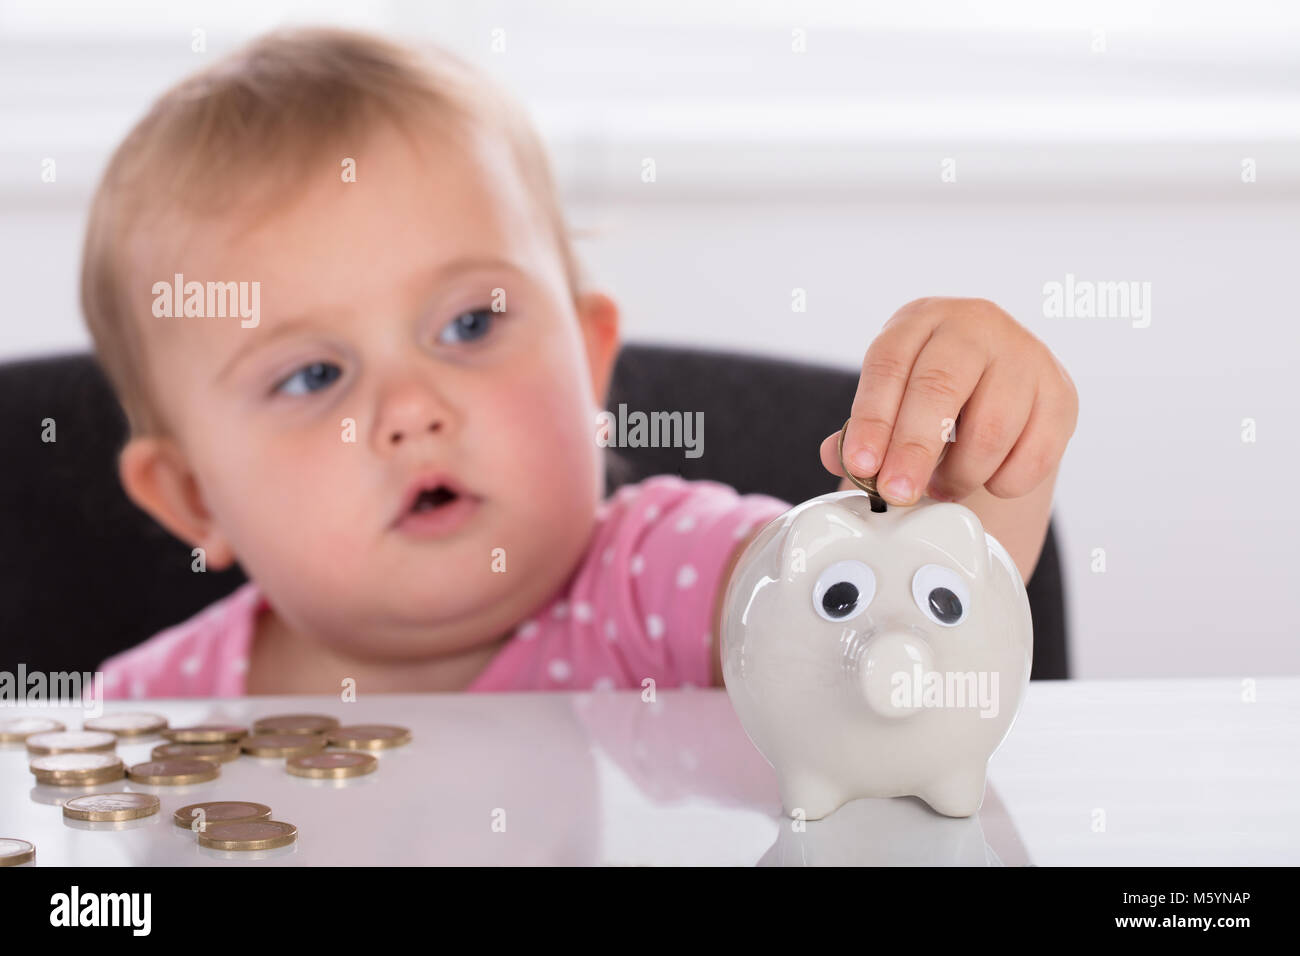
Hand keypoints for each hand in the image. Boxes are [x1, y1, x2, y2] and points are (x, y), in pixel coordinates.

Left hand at [820, 297, 1077, 504]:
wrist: (1000, 381)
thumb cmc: (930, 392)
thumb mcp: (892, 396)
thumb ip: (863, 428)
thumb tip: (837, 455)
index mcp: (920, 321)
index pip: (889, 365)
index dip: (873, 420)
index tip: (861, 467)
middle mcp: (976, 325)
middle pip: (940, 389)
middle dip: (914, 450)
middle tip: (897, 494)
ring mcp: (1025, 355)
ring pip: (991, 428)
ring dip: (959, 474)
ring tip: (940, 487)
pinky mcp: (1061, 394)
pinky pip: (1033, 455)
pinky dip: (1003, 482)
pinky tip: (985, 478)